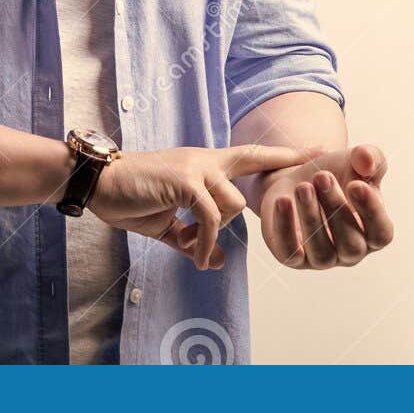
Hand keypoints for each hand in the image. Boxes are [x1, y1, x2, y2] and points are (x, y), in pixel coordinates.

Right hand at [89, 143, 320, 270]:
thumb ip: (193, 239)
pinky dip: (204, 242)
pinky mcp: (184, 180)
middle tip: (315, 164)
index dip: (281, 154)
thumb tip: (215, 261)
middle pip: (253, 167)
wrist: (98, 183)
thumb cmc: (130, 198)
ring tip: (196, 249)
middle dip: (282, 168)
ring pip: (234, 202)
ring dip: (220, 231)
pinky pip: (210, 217)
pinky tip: (196, 257)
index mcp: (204, 165)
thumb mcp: (167, 224)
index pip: (249, 156)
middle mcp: (205, 160)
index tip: (313, 151)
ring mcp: (196, 167)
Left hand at [257, 144, 392, 268]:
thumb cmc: (333, 174)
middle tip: (322, 176)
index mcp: (372, 233)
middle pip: (351, 244)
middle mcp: (351, 252)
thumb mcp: (354, 160)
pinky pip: (290, 252)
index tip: (356, 184)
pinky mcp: (293, 257)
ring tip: (302, 187)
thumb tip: (366, 161)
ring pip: (322, 252)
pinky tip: (282, 200)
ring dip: (311, 218)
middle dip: (336, 208)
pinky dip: (285, 227)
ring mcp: (322, 259)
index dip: (371, 212)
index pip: (381, 234)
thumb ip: (370, 156)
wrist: (294, 179)